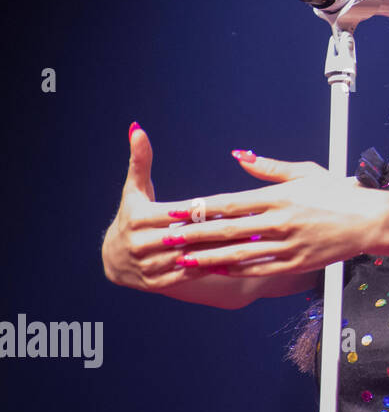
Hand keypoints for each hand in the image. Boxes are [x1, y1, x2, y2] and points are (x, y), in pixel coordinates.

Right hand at [102, 124, 245, 291]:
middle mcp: (139, 244)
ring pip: (190, 256)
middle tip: (250, 224)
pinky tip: (235, 262)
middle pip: (187, 235)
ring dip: (219, 251)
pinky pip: (187, 276)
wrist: (113, 258)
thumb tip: (138, 128)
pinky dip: (210, 269)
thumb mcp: (134, 190)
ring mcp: (146, 266)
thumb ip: (140, 160)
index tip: (232, 204)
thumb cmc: (132, 215)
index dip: (204, 210)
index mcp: (137, 219)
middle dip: (218, 230)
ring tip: (249, 244)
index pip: (177, 213)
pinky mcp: (154, 284)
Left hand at [141, 150, 388, 277]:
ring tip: (184, 261)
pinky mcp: (297, 262)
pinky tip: (218, 270)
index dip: (200, 209)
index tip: (177, 211)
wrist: (370, 219)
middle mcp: (280, 221)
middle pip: (228, 230)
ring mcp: (288, 244)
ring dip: (209, 258)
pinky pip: (261, 268)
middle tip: (167, 239)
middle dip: (195, 236)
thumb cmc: (338, 192)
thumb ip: (269, 167)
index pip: (230, 203)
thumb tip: (239, 155)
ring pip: (240, 253)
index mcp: (279, 197)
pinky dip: (237, 270)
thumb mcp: (305, 172)